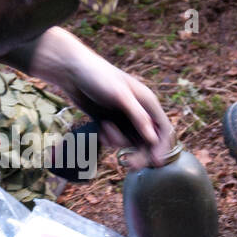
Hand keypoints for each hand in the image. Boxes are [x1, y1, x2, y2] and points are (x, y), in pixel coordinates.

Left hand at [23, 27, 176, 169]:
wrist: (73, 72)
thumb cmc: (99, 77)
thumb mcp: (120, 96)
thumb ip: (138, 116)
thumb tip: (152, 139)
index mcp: (147, 102)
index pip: (163, 129)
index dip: (163, 147)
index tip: (155, 162)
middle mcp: (139, 112)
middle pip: (148, 142)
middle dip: (140, 154)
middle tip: (130, 164)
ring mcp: (124, 119)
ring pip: (129, 143)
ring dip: (118, 142)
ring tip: (105, 128)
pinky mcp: (110, 123)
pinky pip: (115, 140)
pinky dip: (108, 139)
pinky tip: (100, 129)